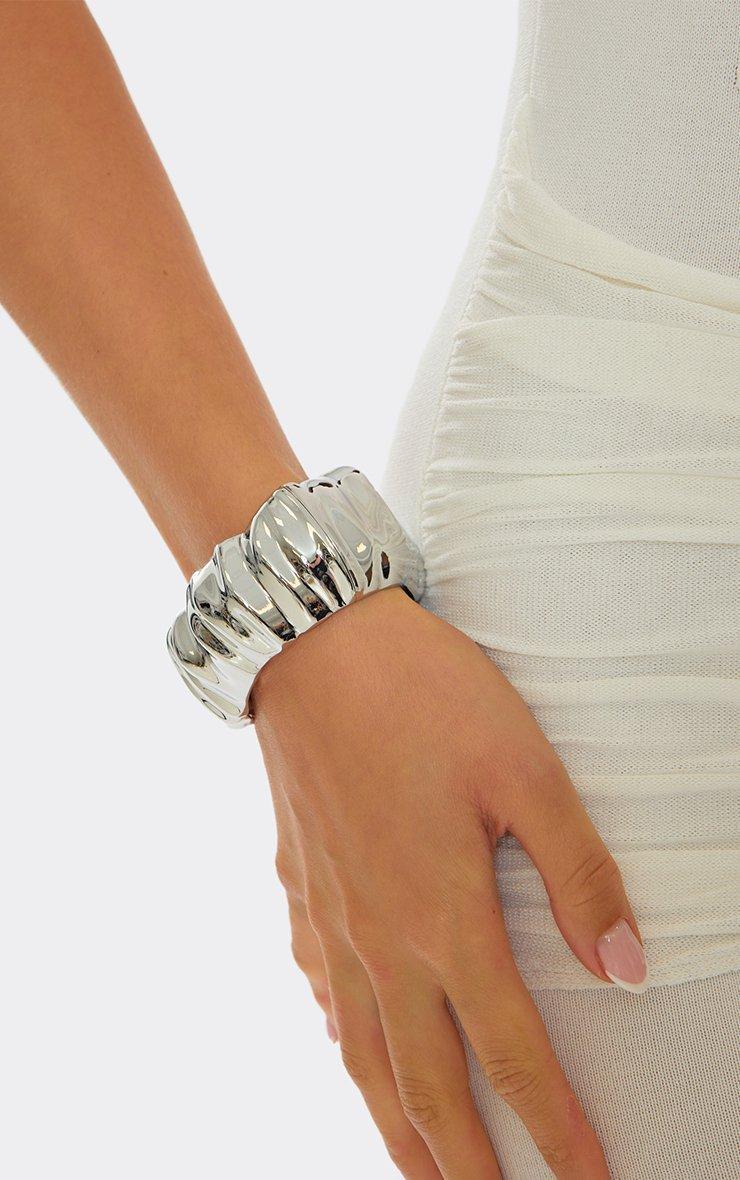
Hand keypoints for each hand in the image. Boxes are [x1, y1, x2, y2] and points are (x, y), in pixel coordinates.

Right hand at [253, 587, 644, 1177]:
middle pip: (426, 1087)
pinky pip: (323, 994)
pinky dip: (345, 1045)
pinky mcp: (298, 890)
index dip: (554, 1130)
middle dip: (466, 1171)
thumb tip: (626, 968)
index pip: (510, 1053)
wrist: (314, 647)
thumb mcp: (524, 768)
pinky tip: (352, 1051)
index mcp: (445, 914)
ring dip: (398, 1132)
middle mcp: (380, 939)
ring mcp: (329, 920)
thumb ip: (578, 873)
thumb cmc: (424, 696)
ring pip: (363, 1058)